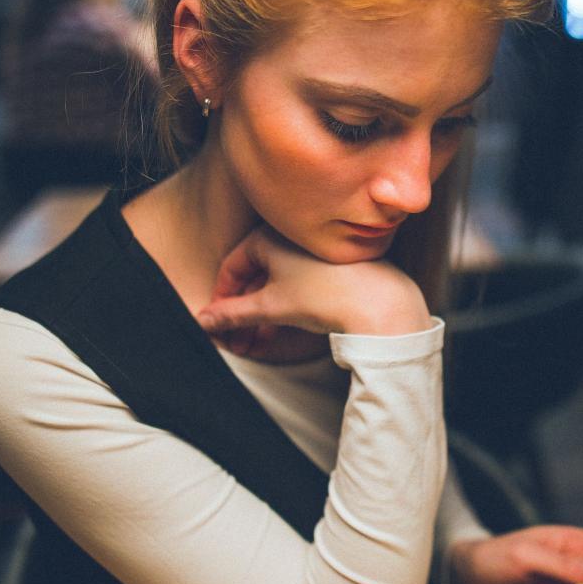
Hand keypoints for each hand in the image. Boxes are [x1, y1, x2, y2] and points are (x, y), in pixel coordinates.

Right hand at [196, 226, 429, 354]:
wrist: (379, 303)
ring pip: (274, 288)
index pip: (232, 266)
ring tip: (252, 347)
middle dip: (240, 316)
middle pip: (253, 280)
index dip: (220, 299)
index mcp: (270, 236)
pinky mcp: (329, 272)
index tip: (215, 324)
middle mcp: (289, 239)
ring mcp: (310, 255)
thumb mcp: (270, 306)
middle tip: (233, 343)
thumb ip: (232, 313)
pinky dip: (280, 313)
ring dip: (258, 319)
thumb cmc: (326, 294)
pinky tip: (273, 337)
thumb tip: (203, 322)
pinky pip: (294, 290)